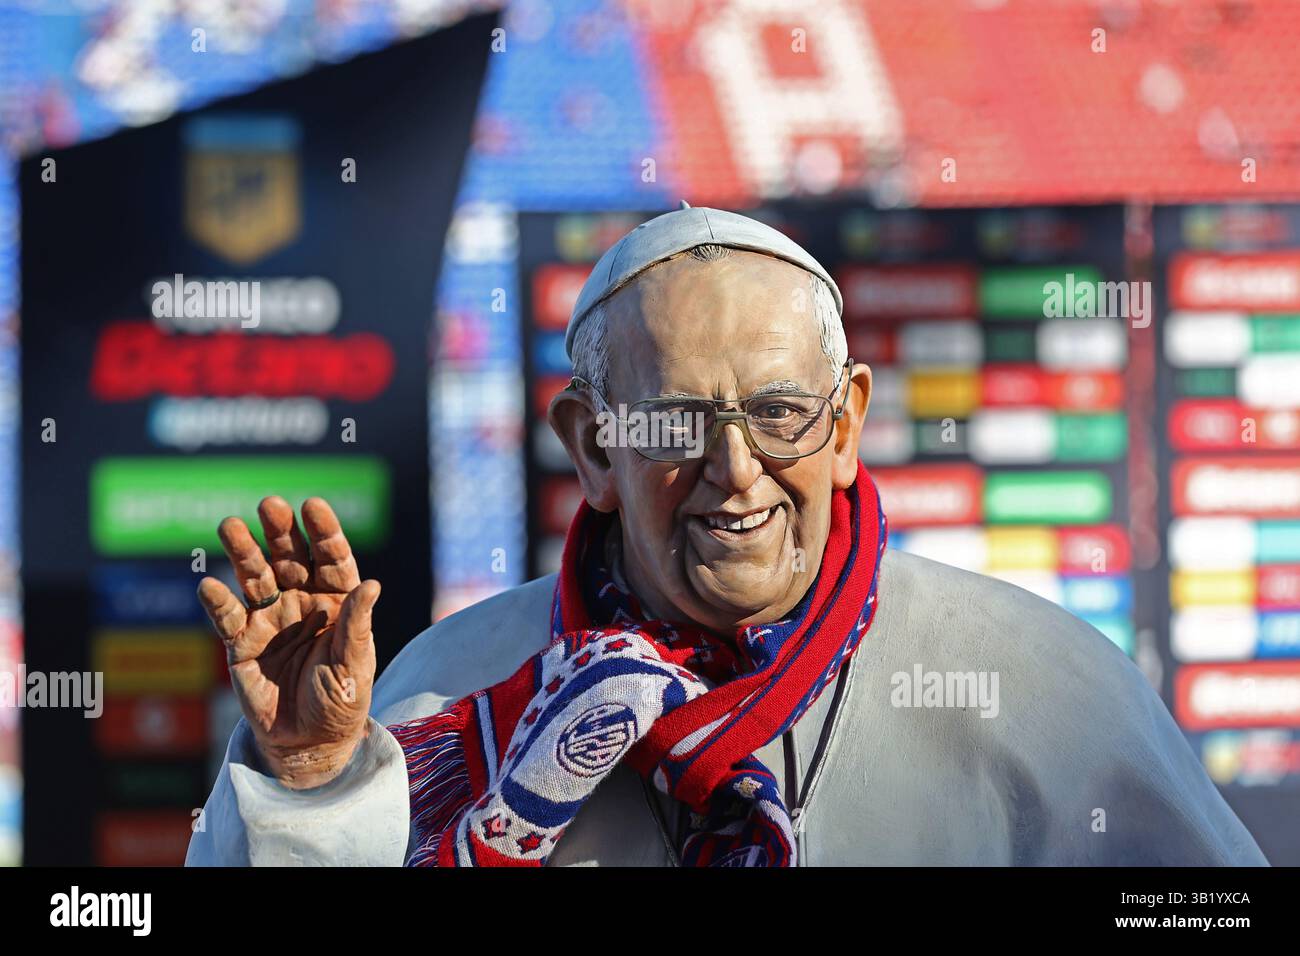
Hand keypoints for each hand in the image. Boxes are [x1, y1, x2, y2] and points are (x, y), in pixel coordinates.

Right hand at [198, 496, 380, 789]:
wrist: (309, 742)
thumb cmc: (341, 701)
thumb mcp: (355, 666)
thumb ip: (356, 626)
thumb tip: (371, 584)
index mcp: (337, 601)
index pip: (332, 559)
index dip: (324, 532)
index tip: (313, 505)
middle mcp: (303, 601)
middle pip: (290, 558)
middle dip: (280, 531)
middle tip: (270, 504)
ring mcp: (270, 618)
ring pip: (255, 577)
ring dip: (242, 551)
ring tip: (229, 525)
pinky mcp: (241, 642)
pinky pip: (228, 617)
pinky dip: (218, 601)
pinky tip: (209, 585)